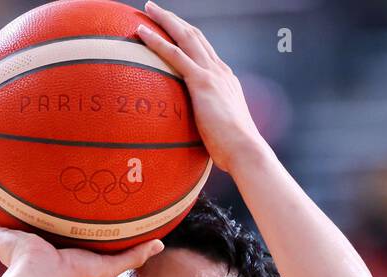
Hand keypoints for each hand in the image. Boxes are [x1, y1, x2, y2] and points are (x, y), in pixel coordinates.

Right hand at [0, 191, 163, 276]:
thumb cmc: (70, 276)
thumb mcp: (107, 263)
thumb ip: (133, 255)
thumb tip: (161, 244)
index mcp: (55, 244)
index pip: (57, 226)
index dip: (60, 212)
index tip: (66, 191)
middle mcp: (31, 239)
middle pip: (26, 217)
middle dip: (26, 202)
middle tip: (31, 177)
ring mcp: (10, 239)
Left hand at [136, 1, 264, 176]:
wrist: (246, 150)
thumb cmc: (233, 151)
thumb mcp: (219, 132)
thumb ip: (208, 125)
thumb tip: (197, 137)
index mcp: (225, 80)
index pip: (205, 51)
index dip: (188, 37)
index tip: (174, 29)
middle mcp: (220, 71)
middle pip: (195, 36)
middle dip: (175, 20)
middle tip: (156, 9)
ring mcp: (211, 74)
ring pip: (185, 36)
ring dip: (165, 19)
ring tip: (147, 8)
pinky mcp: (202, 82)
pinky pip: (174, 55)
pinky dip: (157, 41)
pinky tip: (141, 32)